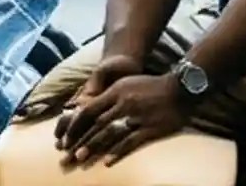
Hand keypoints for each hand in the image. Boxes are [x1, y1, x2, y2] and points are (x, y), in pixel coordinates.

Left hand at [57, 73, 192, 166]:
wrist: (181, 89)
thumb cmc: (151, 86)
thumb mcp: (126, 84)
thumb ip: (109, 96)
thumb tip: (89, 108)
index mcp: (115, 92)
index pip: (88, 110)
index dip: (75, 125)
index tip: (65, 138)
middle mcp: (123, 104)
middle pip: (96, 125)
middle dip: (79, 140)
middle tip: (67, 155)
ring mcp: (137, 117)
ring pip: (110, 134)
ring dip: (94, 147)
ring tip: (81, 158)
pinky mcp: (150, 129)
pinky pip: (131, 143)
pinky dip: (118, 152)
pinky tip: (107, 162)